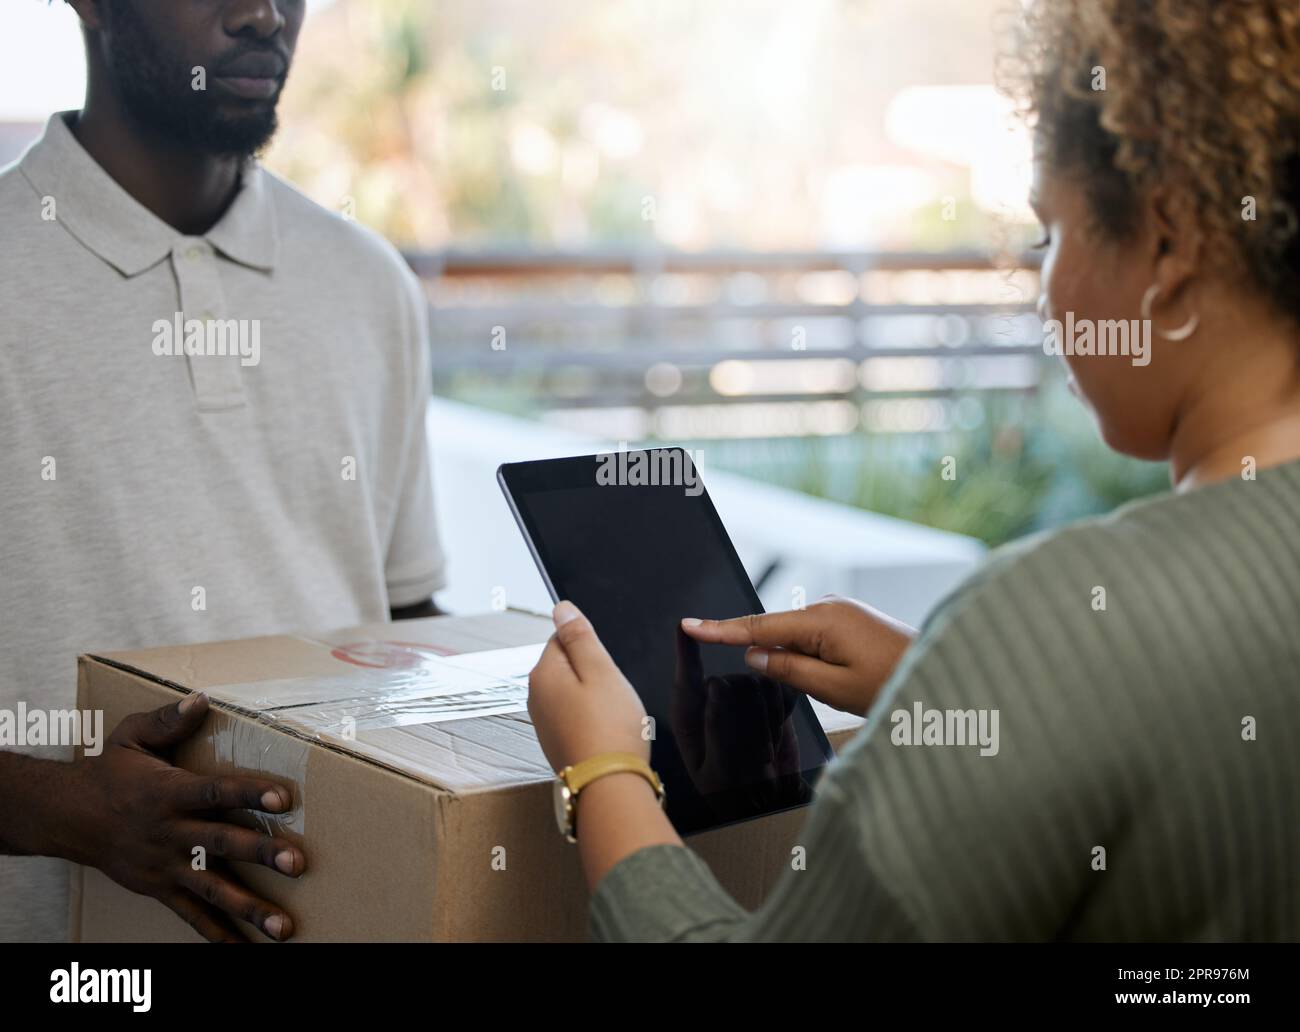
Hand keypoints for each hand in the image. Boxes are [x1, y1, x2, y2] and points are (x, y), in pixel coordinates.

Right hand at [60, 693, 305, 941]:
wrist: (67, 817)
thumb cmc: (109, 771)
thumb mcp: (132, 736)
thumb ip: (168, 720)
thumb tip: (203, 699)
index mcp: (169, 792)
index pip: (215, 792)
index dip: (251, 793)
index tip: (286, 798)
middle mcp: (170, 832)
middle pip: (221, 843)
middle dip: (262, 854)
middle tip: (299, 864)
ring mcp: (166, 865)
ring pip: (212, 888)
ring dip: (250, 908)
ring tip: (284, 926)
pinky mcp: (161, 888)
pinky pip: (192, 916)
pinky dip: (218, 935)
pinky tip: (247, 949)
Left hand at [527, 601, 649, 770]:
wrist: (609, 785)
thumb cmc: (610, 728)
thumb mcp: (601, 671)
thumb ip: (580, 636)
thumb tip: (561, 608)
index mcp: (543, 673)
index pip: (563, 638)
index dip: (592, 648)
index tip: (607, 668)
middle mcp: (535, 697)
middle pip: (568, 666)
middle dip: (594, 674)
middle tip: (613, 694)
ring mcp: (544, 722)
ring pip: (573, 693)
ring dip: (595, 698)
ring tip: (613, 716)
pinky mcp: (556, 742)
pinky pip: (575, 717)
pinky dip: (592, 720)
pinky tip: (607, 732)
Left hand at [670, 628, 802, 812]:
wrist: (767, 801)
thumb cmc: (733, 793)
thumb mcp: (719, 770)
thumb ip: (717, 727)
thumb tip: (716, 683)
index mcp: (690, 715)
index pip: (686, 678)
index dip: (686, 651)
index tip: (684, 626)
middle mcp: (713, 700)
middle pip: (734, 681)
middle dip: (749, 713)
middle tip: (752, 747)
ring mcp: (741, 697)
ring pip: (760, 684)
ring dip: (767, 717)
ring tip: (761, 747)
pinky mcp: (768, 699)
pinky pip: (781, 689)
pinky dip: (783, 710)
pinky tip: (774, 734)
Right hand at [681, 595, 914, 715]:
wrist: (942, 675)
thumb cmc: (894, 683)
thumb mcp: (834, 688)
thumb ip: (787, 670)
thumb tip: (754, 655)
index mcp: (822, 619)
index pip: (757, 626)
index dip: (719, 629)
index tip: (688, 624)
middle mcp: (828, 606)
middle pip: (778, 634)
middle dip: (782, 662)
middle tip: (830, 686)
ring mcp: (840, 610)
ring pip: (798, 640)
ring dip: (807, 666)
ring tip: (852, 684)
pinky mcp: (849, 619)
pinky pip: (815, 638)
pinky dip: (817, 659)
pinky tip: (848, 676)